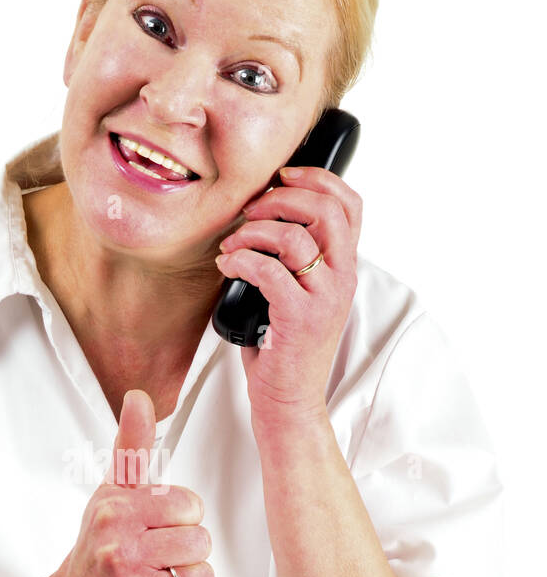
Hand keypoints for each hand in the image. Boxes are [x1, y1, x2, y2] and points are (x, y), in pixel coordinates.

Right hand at [49, 390, 213, 576]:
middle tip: (155, 556)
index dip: (180, 517)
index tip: (155, 526)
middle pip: (200, 542)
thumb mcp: (111, 492)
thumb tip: (138, 398)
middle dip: (184, 550)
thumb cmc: (98, 547)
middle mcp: (121, 551)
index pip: (190, 506)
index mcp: (117, 512)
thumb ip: (132, 446)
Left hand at [215, 164, 361, 428]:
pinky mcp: (299, 318)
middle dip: (283, 198)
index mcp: (344, 269)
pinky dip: (240, 259)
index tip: (282, 175)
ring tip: (231, 244)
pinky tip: (226, 265)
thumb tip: (263, 216)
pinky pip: (268, 270)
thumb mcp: (298, 294)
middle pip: (326, 211)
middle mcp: (342, 280)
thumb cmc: (284, 347)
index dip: (318, 178)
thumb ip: (296, 259)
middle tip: (251, 209)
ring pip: (294, 238)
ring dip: (252, 232)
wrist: (289, 401)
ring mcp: (324, 300)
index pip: (350, 205)